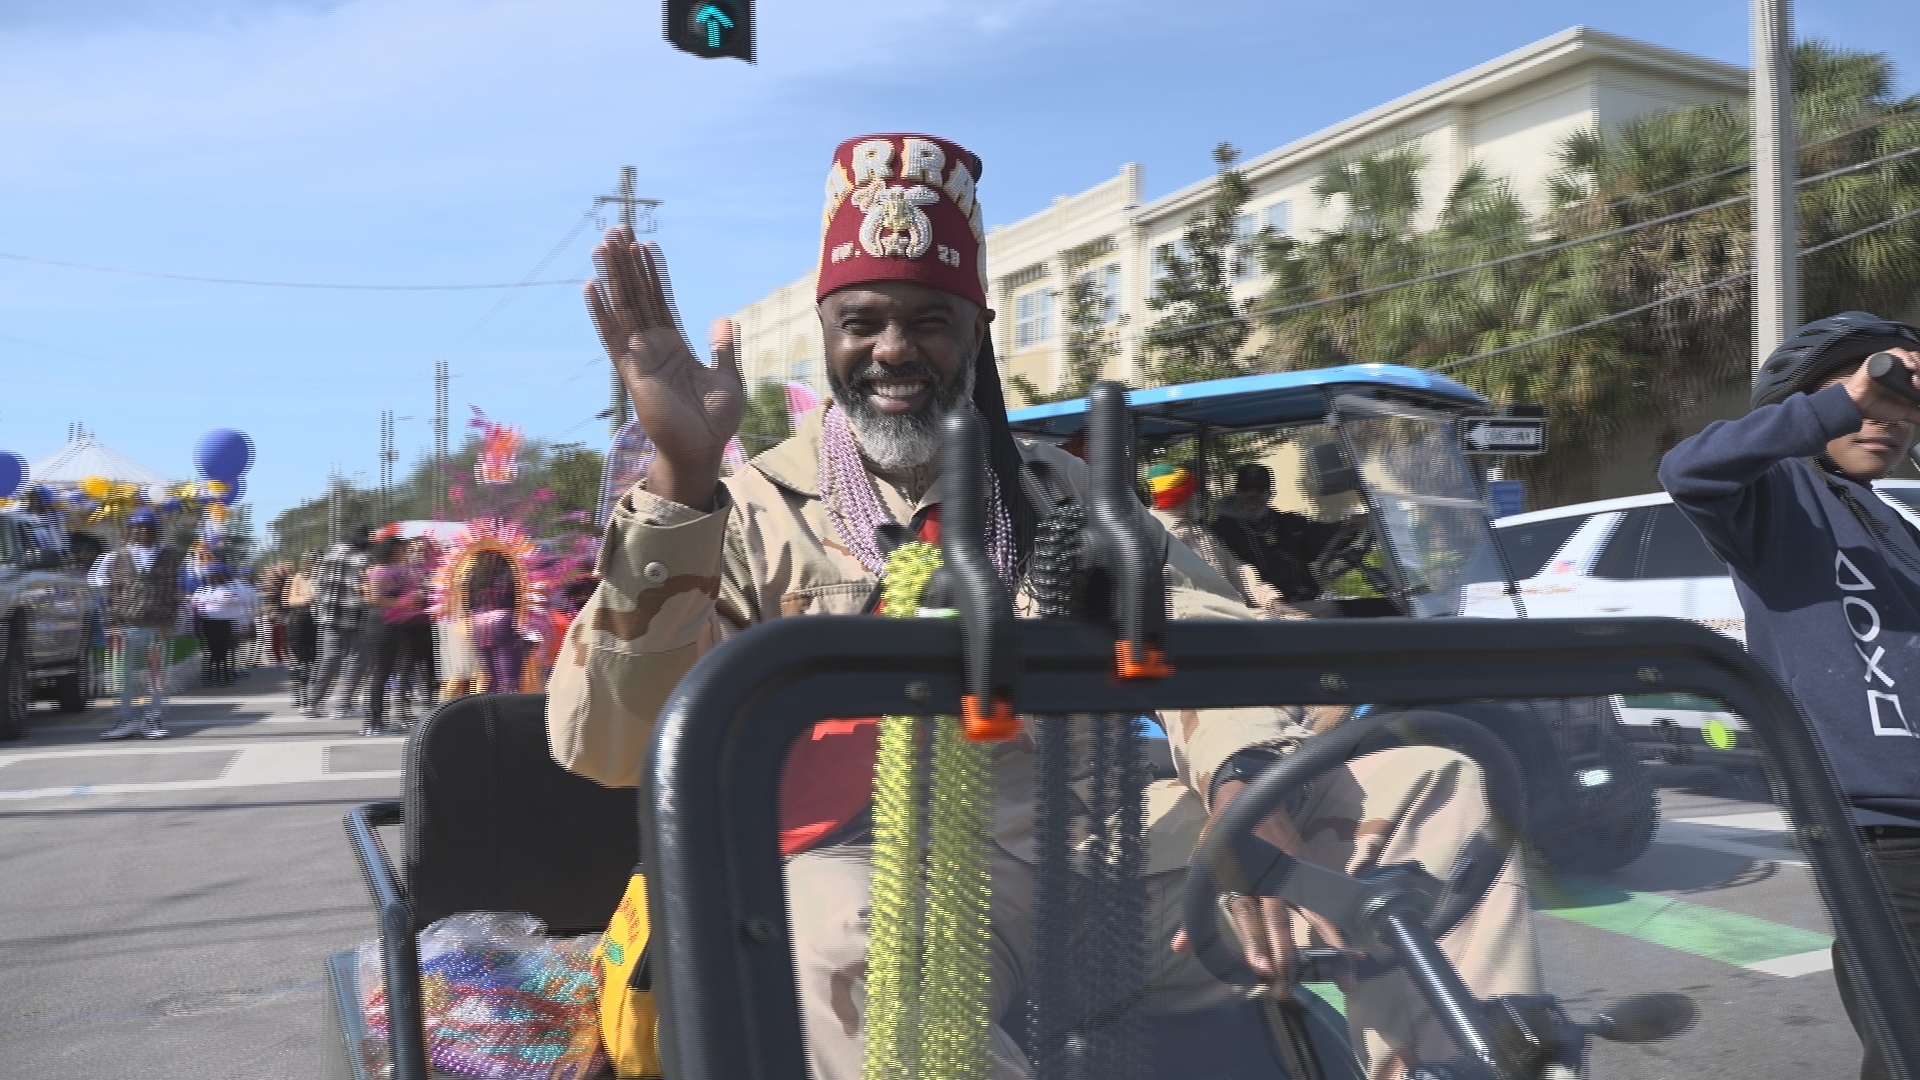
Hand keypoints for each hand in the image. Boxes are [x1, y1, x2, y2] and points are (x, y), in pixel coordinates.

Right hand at [586, 225, 743, 511]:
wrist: (704, 450)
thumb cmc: (716, 421)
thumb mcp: (728, 377)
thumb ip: (723, 348)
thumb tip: (723, 319)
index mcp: (674, 347)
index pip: (660, 301)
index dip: (653, 273)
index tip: (644, 244)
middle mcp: (653, 348)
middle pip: (636, 296)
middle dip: (627, 264)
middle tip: (616, 229)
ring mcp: (640, 358)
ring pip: (623, 308)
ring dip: (613, 276)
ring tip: (602, 245)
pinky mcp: (632, 372)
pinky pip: (613, 335)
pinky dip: (601, 311)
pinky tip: (591, 286)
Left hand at [1170, 778, 1349, 996]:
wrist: (1248, 797)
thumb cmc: (1221, 840)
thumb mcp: (1202, 870)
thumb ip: (1194, 913)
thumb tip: (1178, 948)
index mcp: (1238, 879)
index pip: (1246, 914)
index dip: (1253, 941)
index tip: (1260, 968)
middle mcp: (1268, 878)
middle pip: (1278, 921)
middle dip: (1284, 955)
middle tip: (1286, 987)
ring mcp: (1294, 873)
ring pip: (1312, 913)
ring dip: (1326, 946)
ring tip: (1341, 978)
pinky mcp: (1310, 869)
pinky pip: (1328, 902)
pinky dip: (1340, 926)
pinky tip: (1353, 952)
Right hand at [1841, 346, 1919, 424]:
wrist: (1858, 407)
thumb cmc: (1878, 407)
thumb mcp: (1904, 412)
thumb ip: (1917, 416)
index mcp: (1908, 377)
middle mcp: (1901, 367)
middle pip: (1919, 362)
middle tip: (1918, 386)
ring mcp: (1891, 361)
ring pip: (1911, 356)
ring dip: (1917, 364)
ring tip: (1915, 376)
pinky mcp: (1881, 358)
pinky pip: (1897, 352)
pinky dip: (1906, 357)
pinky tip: (1910, 366)